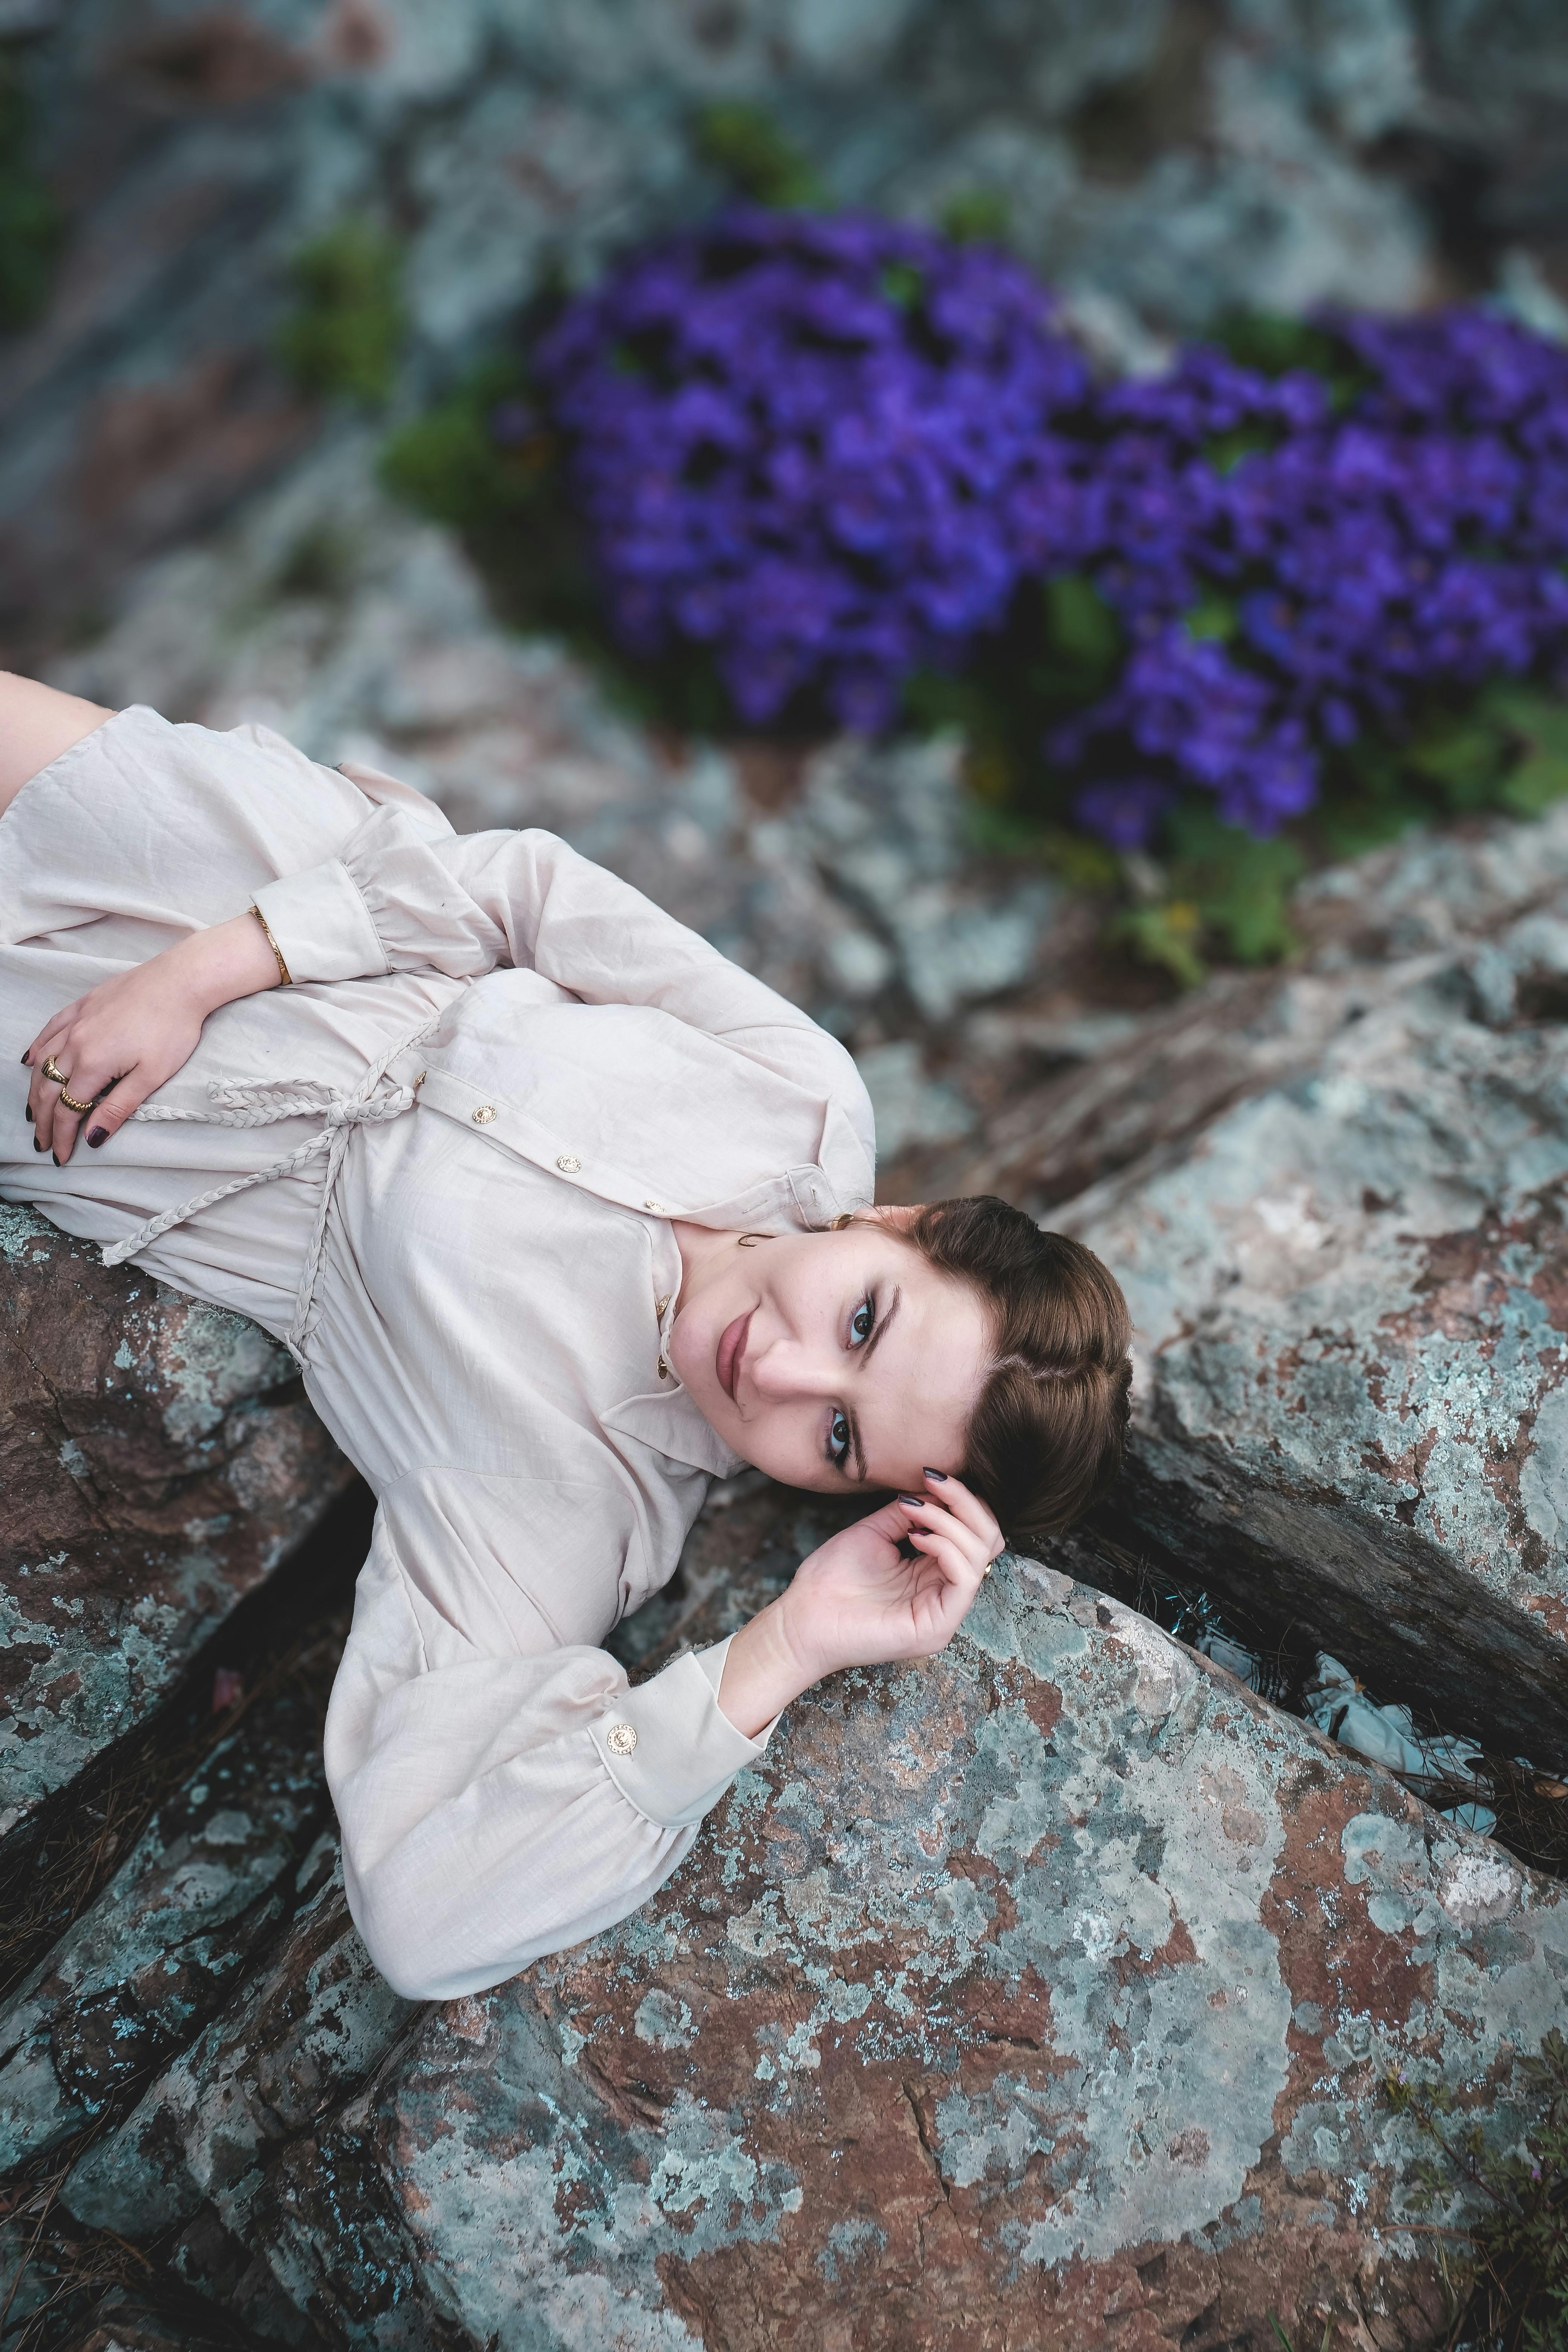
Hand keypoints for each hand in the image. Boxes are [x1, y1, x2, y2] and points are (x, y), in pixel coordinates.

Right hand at [24, 913, 279, 1164]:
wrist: (181, 980)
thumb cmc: (173, 1029)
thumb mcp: (151, 1076)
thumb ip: (118, 1108)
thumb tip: (92, 1138)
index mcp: (93, 1064)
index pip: (67, 1110)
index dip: (61, 1137)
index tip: (60, 1157)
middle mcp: (76, 1043)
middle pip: (48, 1089)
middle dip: (43, 1120)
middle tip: (41, 1142)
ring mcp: (76, 1022)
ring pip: (43, 1062)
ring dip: (35, 1091)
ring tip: (33, 1113)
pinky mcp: (83, 1005)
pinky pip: (49, 1030)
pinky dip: (36, 1049)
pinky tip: (29, 1061)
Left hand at [717, 1471, 1002, 1737]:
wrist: (801, 1618)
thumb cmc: (830, 1579)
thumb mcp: (874, 1533)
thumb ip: (908, 1513)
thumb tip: (934, 1488)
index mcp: (934, 1573)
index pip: (974, 1532)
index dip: (961, 1498)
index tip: (931, 1474)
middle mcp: (946, 1593)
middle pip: (989, 1539)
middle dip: (965, 1502)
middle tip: (933, 1481)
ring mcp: (945, 1612)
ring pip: (980, 1554)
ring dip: (949, 1520)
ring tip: (913, 1510)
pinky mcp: (937, 1626)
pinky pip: (965, 1579)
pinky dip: (945, 1546)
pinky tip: (916, 1535)